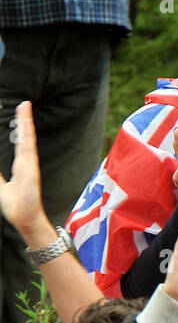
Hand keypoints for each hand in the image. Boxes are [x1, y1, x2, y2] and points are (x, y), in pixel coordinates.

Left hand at [0, 102, 53, 247]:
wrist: (24, 219)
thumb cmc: (15, 206)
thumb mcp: (0, 185)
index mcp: (20, 165)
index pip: (18, 141)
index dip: (17, 127)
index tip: (16, 111)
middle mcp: (26, 162)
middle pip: (22, 136)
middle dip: (22, 119)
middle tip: (23, 103)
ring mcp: (29, 165)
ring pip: (25, 138)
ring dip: (25, 121)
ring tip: (24, 105)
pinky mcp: (30, 169)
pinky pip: (27, 147)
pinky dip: (27, 133)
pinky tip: (26, 121)